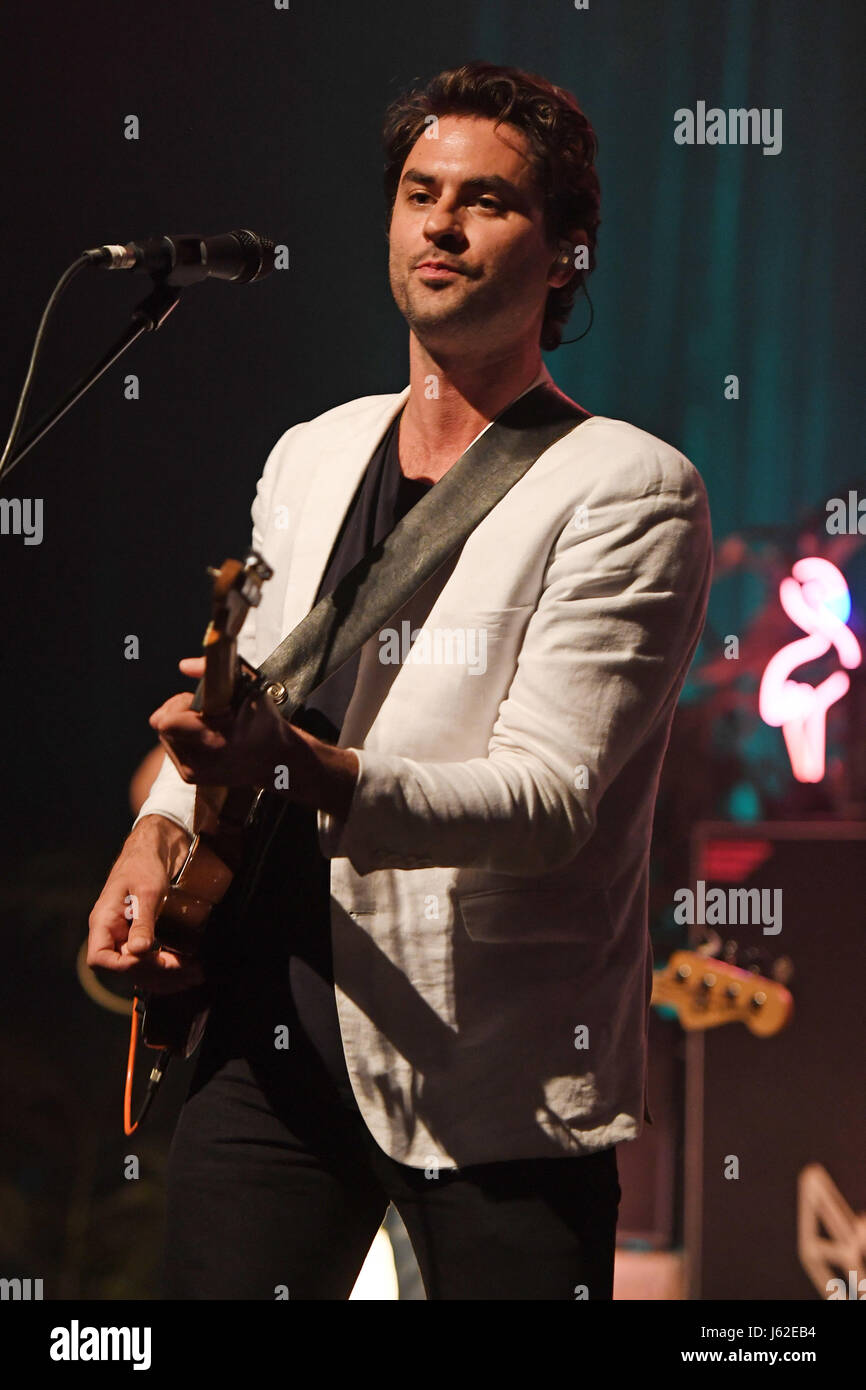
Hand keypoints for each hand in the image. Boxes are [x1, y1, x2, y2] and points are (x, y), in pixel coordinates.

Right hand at [87, 815, 202, 994]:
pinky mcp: (143, 936)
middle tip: (189, 969)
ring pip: (141, 969)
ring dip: (167, 976)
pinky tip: (188, 968)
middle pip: (126, 969)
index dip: (124, 966)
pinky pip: (151, 961)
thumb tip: (139, 951)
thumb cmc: (145, 862)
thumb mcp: (146, 891)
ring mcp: (127, 936)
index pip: (100, 958)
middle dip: (157, 973)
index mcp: (103, 921)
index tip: (153, 960)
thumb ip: (142, 921)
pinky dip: (169, 969)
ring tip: (195, 973)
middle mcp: (112, 933)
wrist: (156, 848)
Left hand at [150, 658, 359, 815]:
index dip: (179, 704)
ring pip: (164, 736)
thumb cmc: (262, 719)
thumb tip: (184, 665)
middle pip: (162, 725)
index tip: (199, 702)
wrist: (276, 760)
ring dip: (180, 725)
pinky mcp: (189, 777)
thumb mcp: (249, 688)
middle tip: (203, 711)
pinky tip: (206, 738)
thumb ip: (214, 672)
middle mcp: (202, 759)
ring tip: (208, 725)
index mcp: (216, 738)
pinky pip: (171, 747)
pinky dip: (184, 738)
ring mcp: (194, 771)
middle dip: (178, 712)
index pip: (167, 721)